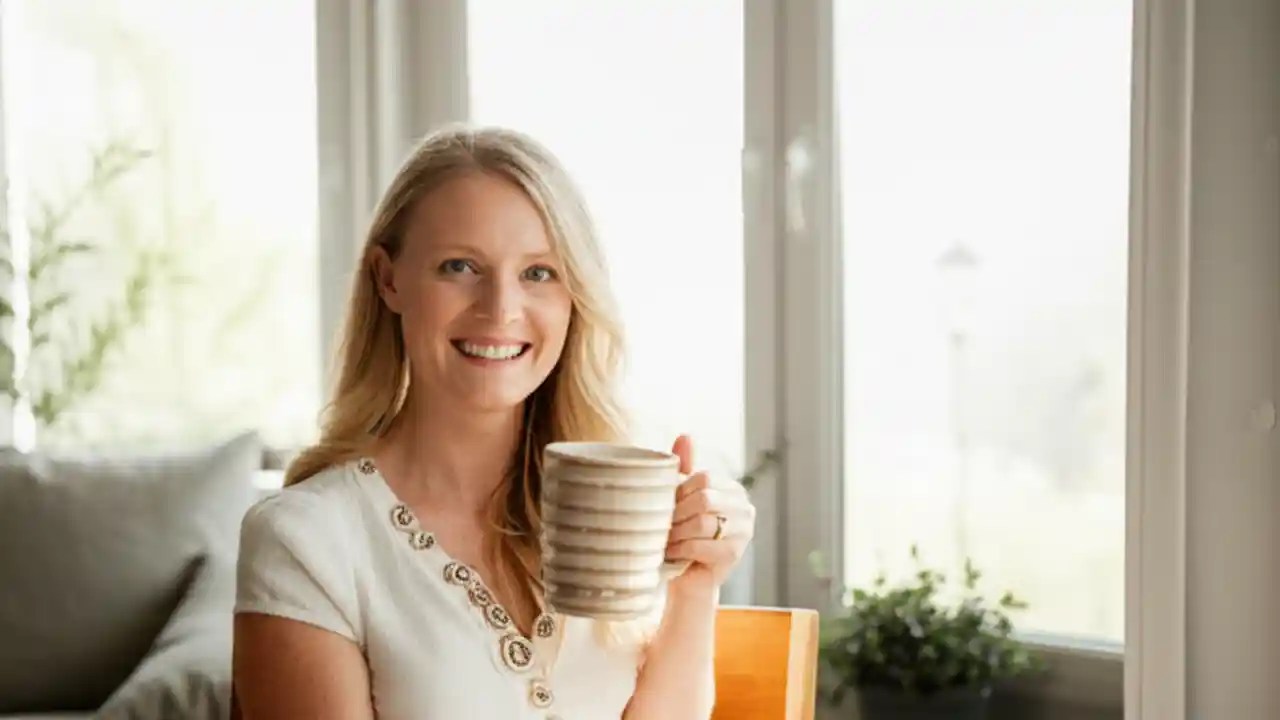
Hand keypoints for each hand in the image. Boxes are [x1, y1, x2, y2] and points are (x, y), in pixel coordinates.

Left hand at [664, 435, 755, 594]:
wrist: (686, 580)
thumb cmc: (682, 534)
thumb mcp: (681, 497)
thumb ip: (684, 467)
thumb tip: (686, 434)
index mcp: (733, 489)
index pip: (705, 478)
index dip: (679, 491)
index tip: (665, 505)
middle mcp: (744, 507)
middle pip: (704, 498)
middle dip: (677, 512)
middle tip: (661, 524)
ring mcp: (743, 532)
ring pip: (701, 522)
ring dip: (676, 532)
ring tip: (664, 539)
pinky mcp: (734, 555)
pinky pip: (701, 546)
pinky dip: (680, 549)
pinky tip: (671, 553)